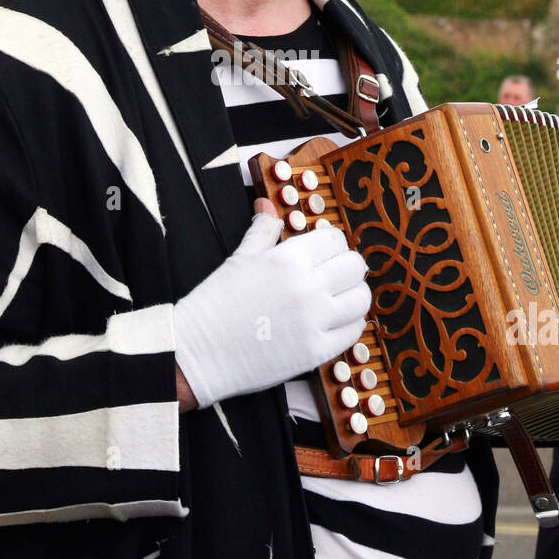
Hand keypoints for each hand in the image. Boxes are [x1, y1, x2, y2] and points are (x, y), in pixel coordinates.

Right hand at [173, 203, 370, 409]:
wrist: (197, 352)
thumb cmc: (214, 304)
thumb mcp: (239, 258)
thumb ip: (263, 230)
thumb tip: (267, 206)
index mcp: (288, 259)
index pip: (336, 240)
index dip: (331, 244)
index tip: (324, 252)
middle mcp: (307, 288)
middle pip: (355, 267)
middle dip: (346, 267)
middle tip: (333, 274)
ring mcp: (314, 322)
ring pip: (360, 299)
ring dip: (352, 295)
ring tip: (336, 298)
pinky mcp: (316, 352)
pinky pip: (353, 332)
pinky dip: (348, 325)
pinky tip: (333, 322)